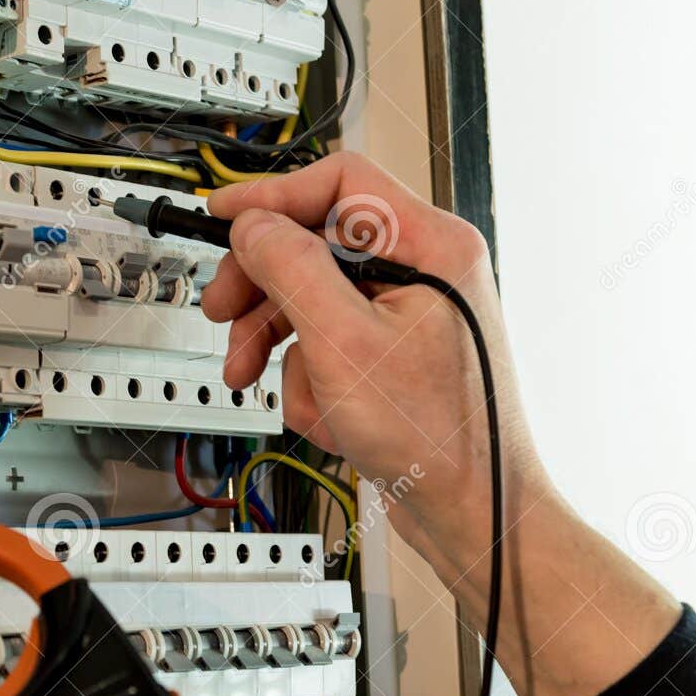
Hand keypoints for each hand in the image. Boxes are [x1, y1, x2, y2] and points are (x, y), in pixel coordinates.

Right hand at [201, 154, 679, 695]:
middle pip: (316, 242)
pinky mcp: (394, 354)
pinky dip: (313, 379)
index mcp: (433, 245)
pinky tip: (325, 414)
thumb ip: (292, 268)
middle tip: (225, 314)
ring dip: (280, 342)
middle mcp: (427, 270)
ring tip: (257, 378)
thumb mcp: (343, 342)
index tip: (223, 219)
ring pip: (314, 297)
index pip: (340, 183)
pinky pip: (329, 344)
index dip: (272, 198)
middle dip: (264, 285)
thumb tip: (255, 226)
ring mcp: (410, 313)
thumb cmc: (438, 439)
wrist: (471, 512)